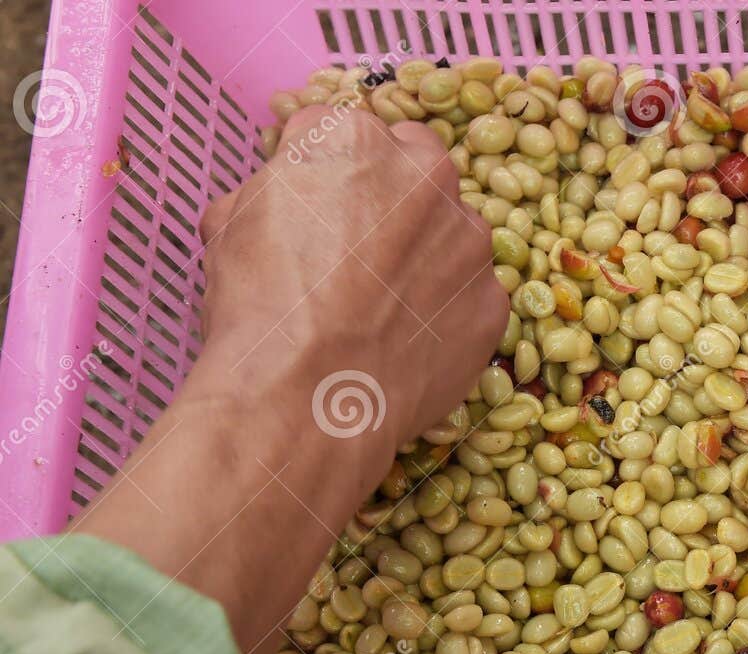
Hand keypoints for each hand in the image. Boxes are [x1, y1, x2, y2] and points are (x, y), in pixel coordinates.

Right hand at [194, 104, 505, 465]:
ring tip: (379, 304)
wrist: (306, 398)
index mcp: (353, 139)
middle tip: (354, 249)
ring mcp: (469, 241)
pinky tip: (407, 339)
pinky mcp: (492, 301)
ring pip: (449, 231)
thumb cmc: (260, 308)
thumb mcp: (228, 225)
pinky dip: (446, 310)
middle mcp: (425, 175)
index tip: (310, 206)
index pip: (337, 133)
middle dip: (387, 197)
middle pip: (410, 167)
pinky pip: (469, 295)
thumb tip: (281, 193)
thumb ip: (271, 189)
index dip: (318, 172)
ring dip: (424, 253)